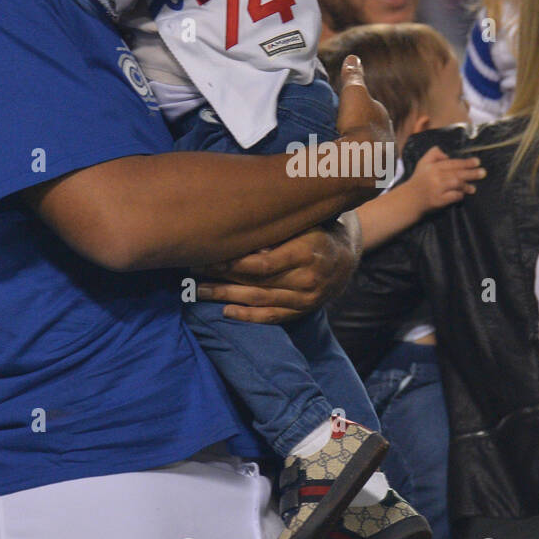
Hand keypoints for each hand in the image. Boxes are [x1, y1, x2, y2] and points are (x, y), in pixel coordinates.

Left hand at [194, 221, 356, 324]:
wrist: (345, 258)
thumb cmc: (316, 231)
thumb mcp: (302, 222)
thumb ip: (276, 228)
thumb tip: (238, 229)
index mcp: (306, 252)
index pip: (262, 263)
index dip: (232, 263)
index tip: (207, 258)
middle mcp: (307, 278)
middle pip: (256, 283)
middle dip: (221, 278)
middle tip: (193, 273)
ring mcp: (306, 298)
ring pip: (260, 301)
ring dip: (226, 297)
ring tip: (199, 292)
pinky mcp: (303, 311)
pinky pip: (273, 317)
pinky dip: (248, 316)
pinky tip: (226, 311)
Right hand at [334, 55, 392, 191]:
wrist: (360, 163)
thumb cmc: (359, 124)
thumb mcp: (354, 93)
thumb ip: (354, 76)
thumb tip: (353, 57)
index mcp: (384, 122)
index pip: (375, 115)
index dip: (363, 113)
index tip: (351, 114)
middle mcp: (388, 144)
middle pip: (374, 138)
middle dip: (363, 137)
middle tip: (345, 136)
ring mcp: (381, 166)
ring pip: (369, 158)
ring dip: (358, 157)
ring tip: (341, 156)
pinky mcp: (371, 185)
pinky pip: (361, 175)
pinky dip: (354, 173)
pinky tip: (343, 174)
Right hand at [407, 145, 484, 212]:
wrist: (409, 199)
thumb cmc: (419, 180)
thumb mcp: (423, 162)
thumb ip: (434, 154)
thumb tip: (448, 155)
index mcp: (432, 166)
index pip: (452, 163)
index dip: (466, 162)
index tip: (477, 161)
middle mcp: (435, 176)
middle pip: (456, 173)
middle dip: (471, 173)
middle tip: (483, 172)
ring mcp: (437, 189)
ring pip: (456, 184)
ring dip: (466, 185)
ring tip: (473, 188)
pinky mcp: (438, 201)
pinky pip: (453, 196)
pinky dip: (459, 195)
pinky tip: (463, 194)